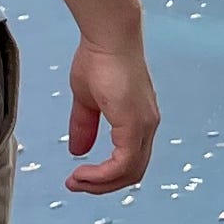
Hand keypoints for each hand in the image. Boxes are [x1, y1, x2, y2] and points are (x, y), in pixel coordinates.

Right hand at [63, 36, 158, 193]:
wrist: (108, 38)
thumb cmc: (100, 59)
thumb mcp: (86, 101)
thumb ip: (84, 126)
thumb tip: (78, 150)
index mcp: (138, 121)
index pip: (129, 161)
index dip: (105, 175)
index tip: (79, 176)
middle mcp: (147, 126)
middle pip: (132, 172)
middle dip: (103, 185)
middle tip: (76, 185)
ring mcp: (144, 126)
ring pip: (130, 172)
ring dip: (101, 183)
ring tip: (76, 182)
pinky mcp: (136, 124)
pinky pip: (123, 163)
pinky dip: (103, 174)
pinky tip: (83, 173)